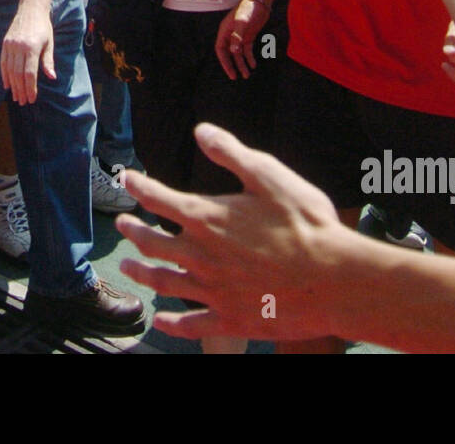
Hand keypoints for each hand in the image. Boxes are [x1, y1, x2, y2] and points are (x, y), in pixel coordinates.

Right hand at [0, 1, 55, 103]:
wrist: (30, 9)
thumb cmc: (43, 27)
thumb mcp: (49, 43)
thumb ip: (48, 61)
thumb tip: (52, 77)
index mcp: (31, 47)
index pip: (30, 73)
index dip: (30, 88)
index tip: (32, 98)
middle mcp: (19, 47)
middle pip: (18, 74)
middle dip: (21, 90)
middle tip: (23, 101)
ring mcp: (10, 45)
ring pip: (9, 70)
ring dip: (12, 85)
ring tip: (16, 96)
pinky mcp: (5, 43)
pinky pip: (3, 63)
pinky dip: (4, 75)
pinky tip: (7, 84)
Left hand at [117, 123, 350, 341]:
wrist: (332, 279)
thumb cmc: (304, 223)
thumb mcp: (269, 175)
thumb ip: (231, 153)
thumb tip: (201, 130)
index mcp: (207, 219)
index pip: (160, 198)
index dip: (140, 186)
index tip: (127, 178)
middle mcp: (201, 256)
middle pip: (154, 243)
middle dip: (134, 232)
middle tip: (121, 225)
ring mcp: (213, 291)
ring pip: (164, 283)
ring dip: (142, 273)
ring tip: (127, 268)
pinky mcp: (230, 320)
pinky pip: (192, 324)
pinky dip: (172, 324)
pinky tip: (161, 322)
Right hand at [214, 0, 270, 79]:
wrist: (260, 1)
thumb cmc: (247, 9)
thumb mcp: (241, 23)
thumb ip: (237, 37)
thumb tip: (234, 52)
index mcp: (224, 31)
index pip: (221, 50)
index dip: (224, 62)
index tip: (229, 72)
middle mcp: (230, 35)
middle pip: (228, 54)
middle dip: (232, 66)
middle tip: (235, 77)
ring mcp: (240, 36)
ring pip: (238, 54)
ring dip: (242, 64)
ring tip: (247, 75)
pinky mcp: (249, 36)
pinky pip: (247, 50)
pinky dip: (249, 58)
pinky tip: (253, 65)